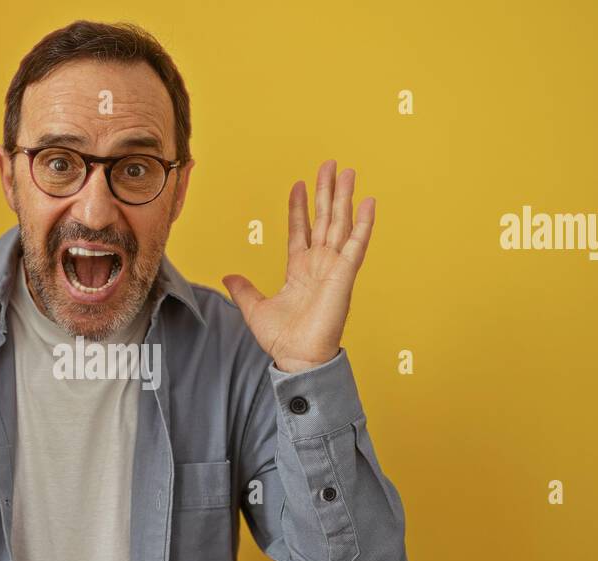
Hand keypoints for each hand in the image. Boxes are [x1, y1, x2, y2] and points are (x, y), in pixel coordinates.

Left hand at [223, 160, 374, 372]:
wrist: (298, 358)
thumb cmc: (283, 340)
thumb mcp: (255, 309)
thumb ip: (244, 290)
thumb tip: (227, 276)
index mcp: (300, 269)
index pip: (301, 229)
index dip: (299, 207)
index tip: (299, 185)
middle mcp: (319, 264)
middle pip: (324, 219)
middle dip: (326, 192)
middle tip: (329, 164)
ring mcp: (333, 267)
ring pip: (341, 224)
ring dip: (344, 197)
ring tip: (347, 171)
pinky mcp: (345, 275)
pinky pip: (357, 245)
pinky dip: (364, 223)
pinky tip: (369, 202)